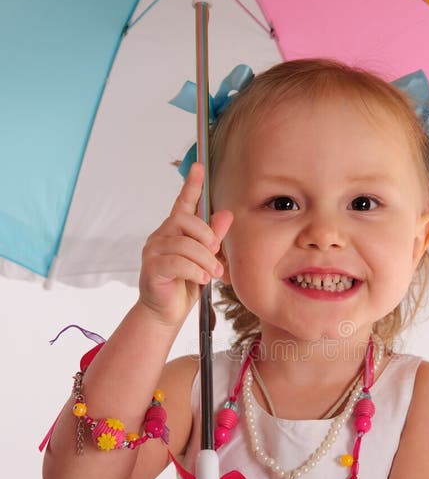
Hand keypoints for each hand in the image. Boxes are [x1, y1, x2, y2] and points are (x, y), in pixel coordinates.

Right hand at [139, 163, 232, 326]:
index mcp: (175, 231)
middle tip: (216, 253)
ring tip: (212, 274)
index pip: (183, 202)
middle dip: (206, 235)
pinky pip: (177, 262)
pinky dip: (194, 270)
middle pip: (184, 220)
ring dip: (205, 259)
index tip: (198, 166)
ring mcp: (153, 251)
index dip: (191, 184)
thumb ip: (215, 238)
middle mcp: (161, 236)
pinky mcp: (151, 268)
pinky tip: (201, 279)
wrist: (166, 313)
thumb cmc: (185, 285)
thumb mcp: (206, 260)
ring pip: (184, 244)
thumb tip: (227, 214)